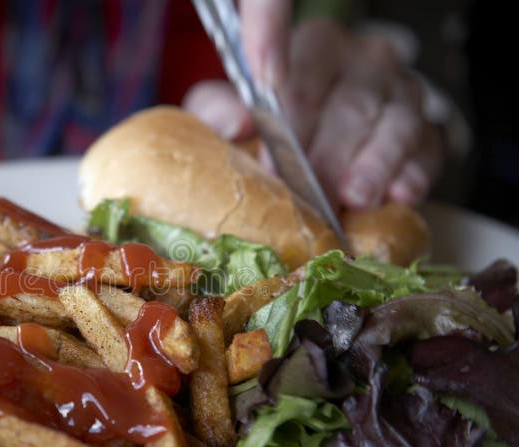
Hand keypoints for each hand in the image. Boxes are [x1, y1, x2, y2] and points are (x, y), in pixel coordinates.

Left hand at [183, 4, 440, 210]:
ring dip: (375, 165)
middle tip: (313, 194)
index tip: (272, 163)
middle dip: (330, 155)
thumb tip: (238, 123)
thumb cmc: (260, 129)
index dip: (289, 122)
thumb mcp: (227, 113)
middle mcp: (365, 62)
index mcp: (315, 46)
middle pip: (352, 106)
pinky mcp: (426, 133)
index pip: (304, 79)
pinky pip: (428, 150)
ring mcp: (402, 95)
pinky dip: (415, 174)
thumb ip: (219, 110)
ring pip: (397, 125)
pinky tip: (400, 195)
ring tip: (355, 197)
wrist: (296, 153)